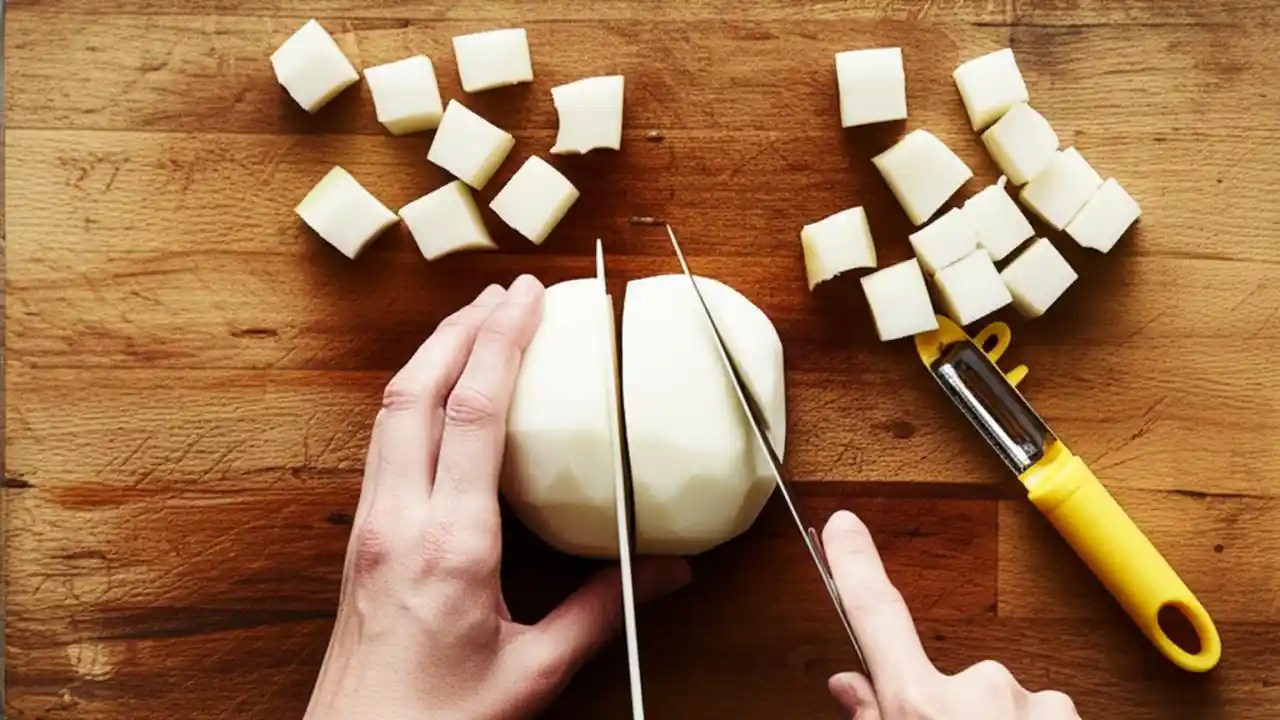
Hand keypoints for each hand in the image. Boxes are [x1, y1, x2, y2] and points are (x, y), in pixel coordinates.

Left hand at [305, 277, 690, 719]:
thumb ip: (603, 612)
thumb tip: (670, 572)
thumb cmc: (439, 719)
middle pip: (417, 389)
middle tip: (503, 289)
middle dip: (460, 327)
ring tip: (472, 321)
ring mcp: (370, 523)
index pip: (475, 412)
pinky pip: (383, 441)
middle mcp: (399, 518)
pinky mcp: (358, 537)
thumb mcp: (535, 669)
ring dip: (431, 354)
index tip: (529, 295)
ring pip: (390, 409)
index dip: (502, 342)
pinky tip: (440, 394)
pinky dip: (413, 396)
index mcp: (451, 543)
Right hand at [822, 511, 1078, 719]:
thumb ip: (875, 717)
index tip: (844, 526)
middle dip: (950, 711)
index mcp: (922, 708)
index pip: (876, 615)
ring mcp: (1037, 703)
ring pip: (1004, 703)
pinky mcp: (1076, 714)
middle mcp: (982, 693)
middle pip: (952, 680)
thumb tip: (853, 686)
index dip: (856, 565)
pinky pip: (1045, 717)